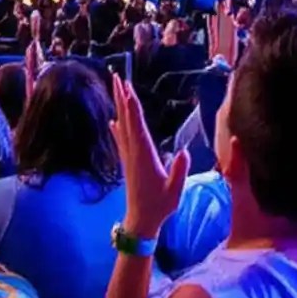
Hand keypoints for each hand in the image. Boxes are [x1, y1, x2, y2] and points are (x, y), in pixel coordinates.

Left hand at [110, 74, 189, 236]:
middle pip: (126, 119)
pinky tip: (112, 121)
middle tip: (117, 77)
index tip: (128, 89)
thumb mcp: (175, 190)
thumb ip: (179, 171)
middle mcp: (133, 152)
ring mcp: (128, 157)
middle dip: (122, 97)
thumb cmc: (160, 205)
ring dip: (119, 107)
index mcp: (144, 155)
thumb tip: (184, 151)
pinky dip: (117, 128)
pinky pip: (121, 140)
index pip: (138, 126)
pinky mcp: (127, 163)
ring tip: (116, 90)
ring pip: (122, 126)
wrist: (141, 220)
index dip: (133, 107)